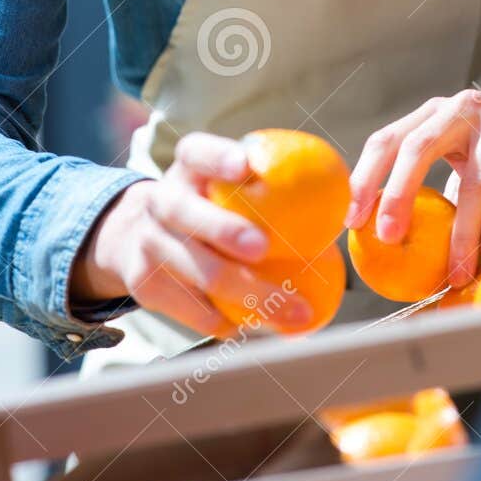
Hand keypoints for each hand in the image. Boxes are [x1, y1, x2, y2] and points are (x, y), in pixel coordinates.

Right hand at [68, 132, 314, 335]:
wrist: (133, 235)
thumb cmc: (209, 204)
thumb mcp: (223, 182)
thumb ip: (269, 186)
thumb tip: (347, 203)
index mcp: (185, 167)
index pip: (196, 151)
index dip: (217, 156)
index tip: (246, 164)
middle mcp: (158, 200)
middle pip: (186, 213)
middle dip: (223, 229)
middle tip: (264, 248)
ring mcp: (147, 244)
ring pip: (197, 272)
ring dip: (248, 296)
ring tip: (294, 313)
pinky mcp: (142, 284)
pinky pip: (192, 310)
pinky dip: (230, 322)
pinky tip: (266, 328)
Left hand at [346, 87, 480, 286]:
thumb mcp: (464, 157)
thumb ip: (432, 187)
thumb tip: (390, 246)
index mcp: (434, 113)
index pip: (388, 140)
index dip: (365, 178)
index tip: (351, 221)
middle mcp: (462, 107)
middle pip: (418, 146)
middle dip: (397, 193)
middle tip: (387, 237)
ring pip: (473, 177)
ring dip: (462, 231)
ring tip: (455, 271)